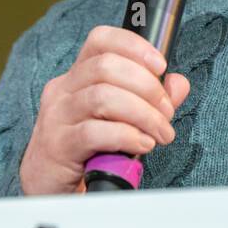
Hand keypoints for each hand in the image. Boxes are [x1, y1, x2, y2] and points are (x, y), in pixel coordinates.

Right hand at [19, 25, 190, 194]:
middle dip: (147, 87)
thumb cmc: (88, 149)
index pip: (101, 40)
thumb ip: (151, 99)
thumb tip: (178, 83)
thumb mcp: (121, 119)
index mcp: (78, 75)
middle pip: (106, 66)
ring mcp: (57, 116)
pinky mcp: (58, 145)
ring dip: (143, 114)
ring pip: (103, 97)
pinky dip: (127, 136)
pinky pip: (95, 132)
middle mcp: (63, 89)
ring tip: (160, 134)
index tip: (161, 65)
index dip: (134, 46)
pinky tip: (142, 145)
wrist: (50, 187)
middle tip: (166, 112)